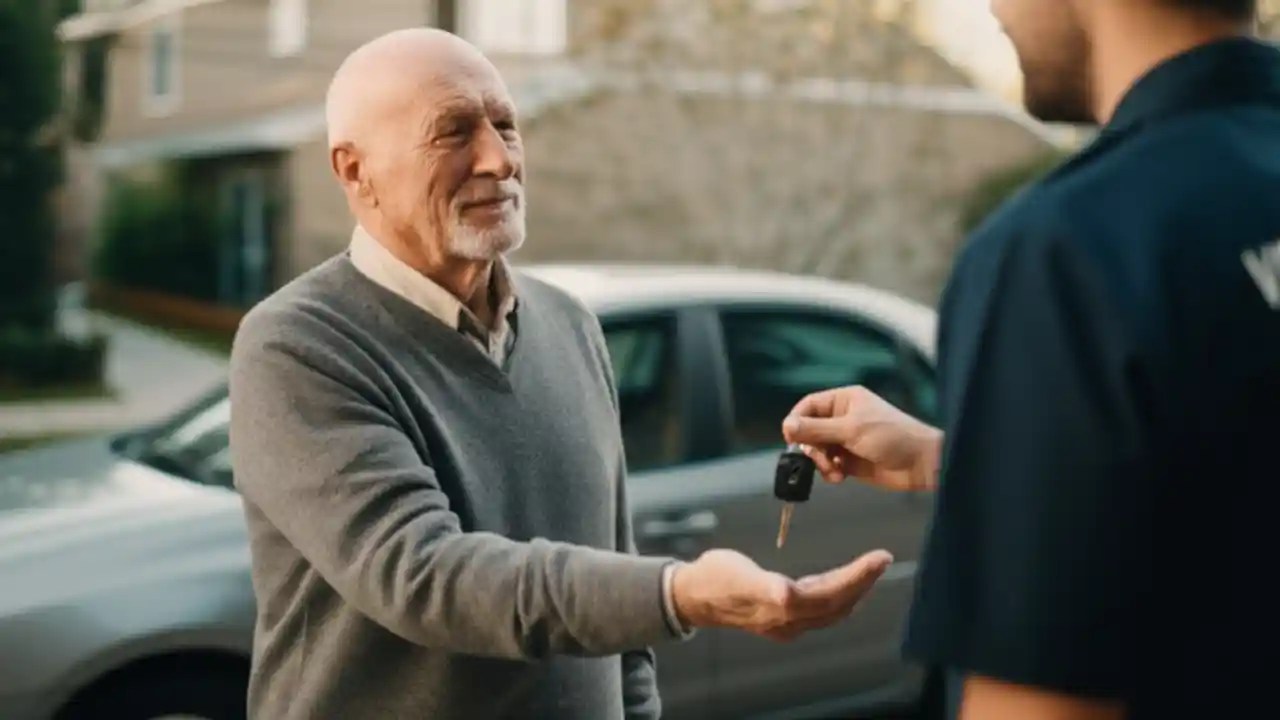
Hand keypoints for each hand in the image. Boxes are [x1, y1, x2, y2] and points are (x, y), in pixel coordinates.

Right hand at [670, 548, 892, 641]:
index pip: (831, 595)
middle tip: (882, 558)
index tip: (879, 558)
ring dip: (854, 590)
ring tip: (870, 569)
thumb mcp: (737, 575)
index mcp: (782, 608)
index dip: (858, 578)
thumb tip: (785, 595)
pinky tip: (839, 582)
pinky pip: (820, 608)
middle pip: (837, 604)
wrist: (692, 594)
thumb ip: (763, 586)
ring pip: (831, 609)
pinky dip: (837, 594)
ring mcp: (786, 622)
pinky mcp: (782, 616)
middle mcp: (789, 621)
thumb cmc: (713, 579)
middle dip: (863, 582)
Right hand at [781, 385, 942, 490]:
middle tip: (819, 458)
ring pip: (817, 450)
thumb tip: (786, 425)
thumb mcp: (851, 429)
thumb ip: (817, 429)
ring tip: (833, 470)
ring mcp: (846, 440)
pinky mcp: (850, 461)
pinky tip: (840, 477)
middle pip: (809, 430)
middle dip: (810, 446)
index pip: (808, 406)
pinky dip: (829, 472)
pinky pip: (828, 466)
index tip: (790, 437)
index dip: (796, 420)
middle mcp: (842, 418)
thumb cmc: (891, 437)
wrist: (920, 464)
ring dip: (820, 462)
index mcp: (844, 400)